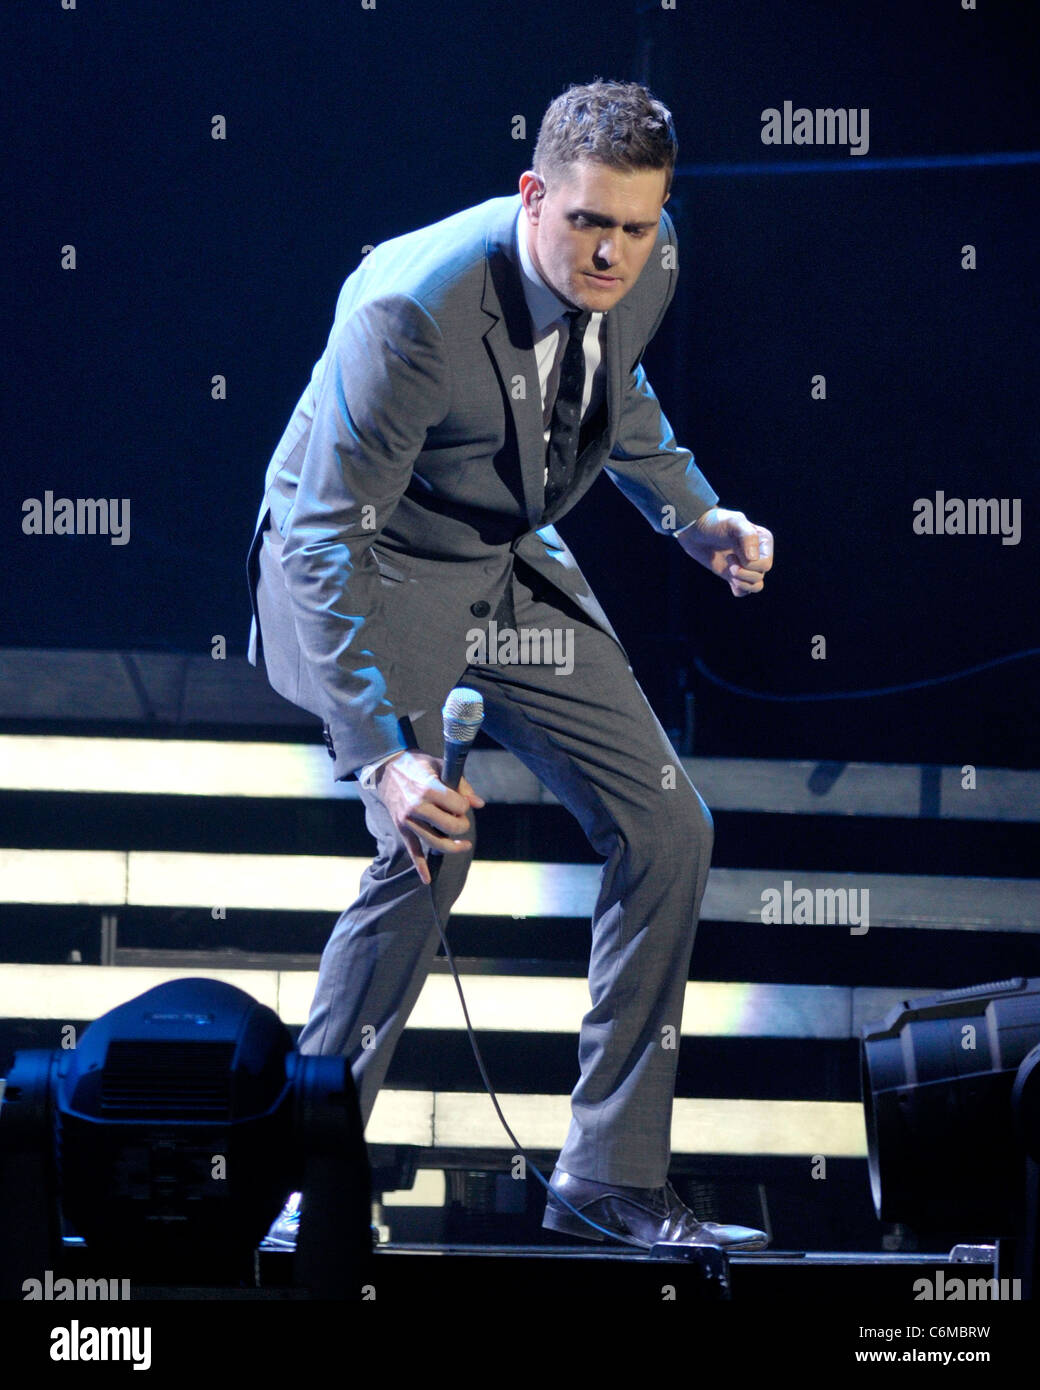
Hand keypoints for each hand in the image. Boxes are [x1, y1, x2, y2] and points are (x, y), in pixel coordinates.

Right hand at [373, 750, 484, 884]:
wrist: (386, 768)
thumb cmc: (416, 765)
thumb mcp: (440, 765)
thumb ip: (461, 785)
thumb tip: (478, 804)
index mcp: (428, 788)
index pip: (458, 807)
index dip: (465, 806)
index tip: (463, 801)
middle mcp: (417, 807)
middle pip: (450, 827)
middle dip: (462, 826)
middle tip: (461, 819)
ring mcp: (408, 820)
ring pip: (435, 842)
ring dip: (453, 847)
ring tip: (465, 845)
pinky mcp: (402, 829)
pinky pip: (413, 851)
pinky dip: (420, 867)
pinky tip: (427, 880)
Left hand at [677, 507, 773, 595]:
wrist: (696, 530)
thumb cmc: (715, 522)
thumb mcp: (733, 522)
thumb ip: (747, 536)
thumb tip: (753, 559)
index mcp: (763, 541)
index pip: (765, 564)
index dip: (750, 565)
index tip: (733, 554)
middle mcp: (759, 554)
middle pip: (760, 575)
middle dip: (743, 573)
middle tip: (729, 559)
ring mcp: (747, 566)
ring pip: (756, 586)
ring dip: (742, 583)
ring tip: (730, 571)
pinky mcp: (735, 575)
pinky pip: (744, 592)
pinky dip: (738, 589)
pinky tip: (729, 578)